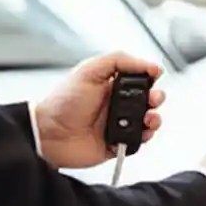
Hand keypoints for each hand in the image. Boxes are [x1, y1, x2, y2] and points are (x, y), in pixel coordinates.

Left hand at [33, 52, 164, 168]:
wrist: (48, 134)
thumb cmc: (62, 102)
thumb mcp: (89, 70)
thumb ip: (119, 61)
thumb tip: (150, 65)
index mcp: (110, 84)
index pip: (139, 78)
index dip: (150, 78)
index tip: (155, 76)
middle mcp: (115, 104)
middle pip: (148, 99)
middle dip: (157, 98)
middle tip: (153, 99)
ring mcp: (117, 124)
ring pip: (147, 121)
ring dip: (155, 118)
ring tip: (150, 118)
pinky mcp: (116, 144)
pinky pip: (138, 142)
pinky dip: (144, 138)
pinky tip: (141, 132)